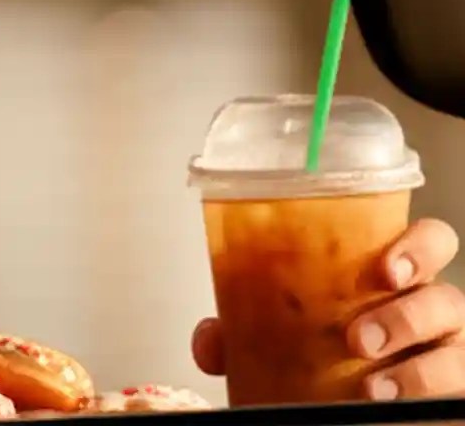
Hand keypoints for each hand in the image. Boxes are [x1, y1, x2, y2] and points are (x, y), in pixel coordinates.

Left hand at [192, 218, 464, 399]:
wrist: (346, 402)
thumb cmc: (325, 354)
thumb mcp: (282, 335)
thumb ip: (243, 330)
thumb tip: (208, 339)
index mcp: (392, 280)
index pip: (426, 244)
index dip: (417, 247)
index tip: (384, 268)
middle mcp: (428, 313)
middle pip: (447, 295)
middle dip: (410, 312)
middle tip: (361, 337)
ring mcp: (447, 354)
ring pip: (456, 350)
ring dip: (415, 371)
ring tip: (371, 387)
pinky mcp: (453, 393)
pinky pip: (457, 394)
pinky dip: (425, 398)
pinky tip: (391, 405)